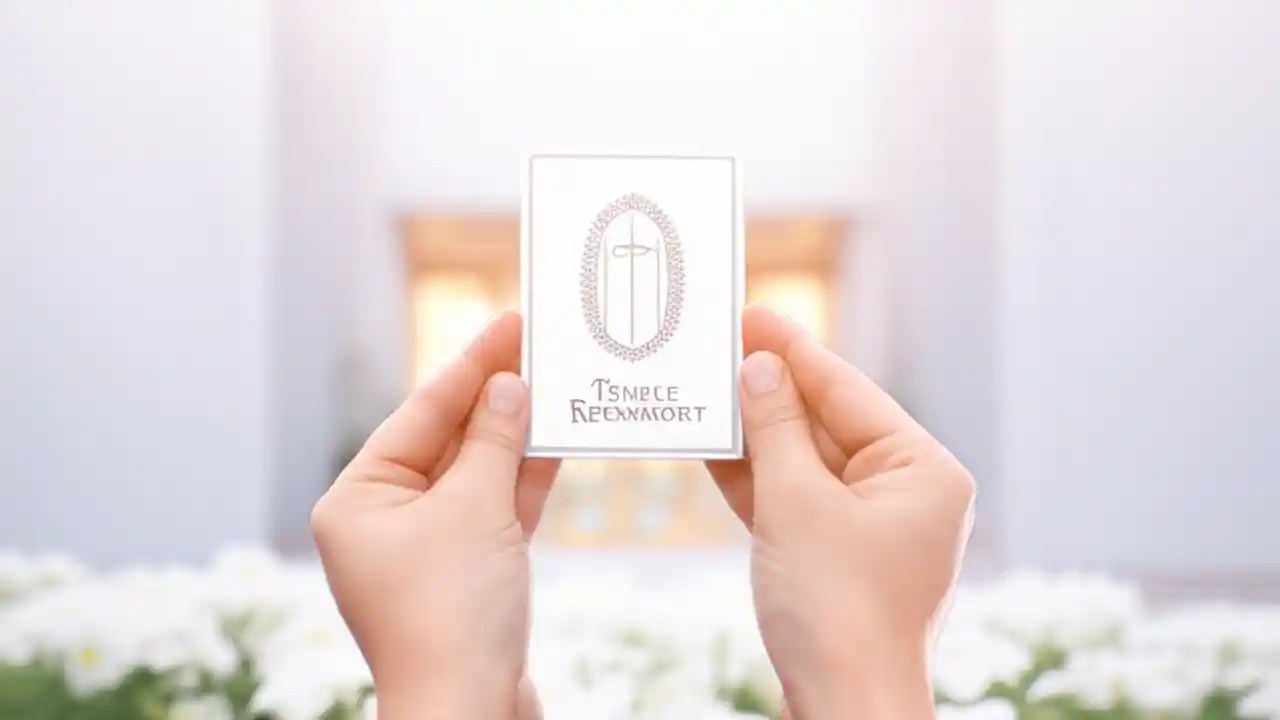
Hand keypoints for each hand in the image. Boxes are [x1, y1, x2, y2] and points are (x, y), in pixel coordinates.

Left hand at [311, 312, 555, 719]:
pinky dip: (523, 481)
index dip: (469, 366)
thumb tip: (508, 385)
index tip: (507, 325)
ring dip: (515, 437)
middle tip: (535, 345)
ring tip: (554, 384)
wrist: (471, 713)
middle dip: (493, 398)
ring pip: (475, 476)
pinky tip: (555, 442)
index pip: (419, 415)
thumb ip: (493, 440)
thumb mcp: (474, 508)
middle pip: (446, 441)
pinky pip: (493, 513)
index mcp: (357, 501)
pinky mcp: (465, 577)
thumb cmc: (452, 612)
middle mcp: (383, 523)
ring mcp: (425, 552)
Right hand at [708, 307, 975, 719]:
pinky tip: (714, 446)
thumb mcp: (797, 503)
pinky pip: (795, 502)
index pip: (850, 392)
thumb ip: (776, 428)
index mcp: (924, 472)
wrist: (842, 711)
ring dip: (755, 434)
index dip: (795, 351)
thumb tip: (759, 368)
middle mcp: (907, 494)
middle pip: (826, 423)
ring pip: (804, 463)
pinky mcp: (837, 560)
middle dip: (769, 391)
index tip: (754, 315)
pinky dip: (756, 479)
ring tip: (705, 389)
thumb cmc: (837, 610)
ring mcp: (872, 530)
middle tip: (719, 345)